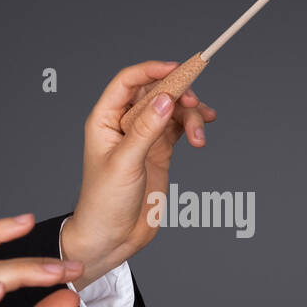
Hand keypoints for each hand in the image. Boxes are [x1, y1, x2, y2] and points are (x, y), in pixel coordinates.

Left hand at [60, 60, 216, 285]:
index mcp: (105, 119)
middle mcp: (124, 124)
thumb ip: (146, 130)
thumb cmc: (104, 202)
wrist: (112, 237)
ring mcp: (144, 137)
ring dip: (189, 116)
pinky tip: (201, 132)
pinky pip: (178, 128)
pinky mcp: (159, 151)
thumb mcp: (124, 164)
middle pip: (156, 92)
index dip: (153, 70)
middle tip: (194, 105)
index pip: (128, 82)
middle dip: (178, 94)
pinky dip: (192, 126)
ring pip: (171, 111)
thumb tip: (165, 99)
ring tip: (198, 137)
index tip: (179, 69)